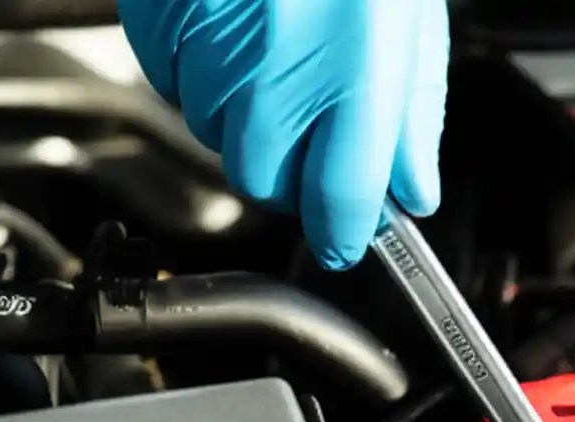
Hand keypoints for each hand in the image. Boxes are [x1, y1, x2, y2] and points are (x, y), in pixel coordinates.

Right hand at [117, 0, 449, 268]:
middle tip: (319, 132)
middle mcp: (280, 74)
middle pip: (270, 184)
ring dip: (249, 122)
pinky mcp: (161, 31)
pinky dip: (206, 80)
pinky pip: (177, 91)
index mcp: (358, 76)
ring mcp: (212, 53)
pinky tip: (238, 34)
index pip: (344, 203)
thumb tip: (413, 191)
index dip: (350, 235)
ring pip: (219, 140)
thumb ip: (413, 119)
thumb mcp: (411, 28)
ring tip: (279, 56)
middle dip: (296, 176)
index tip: (353, 240)